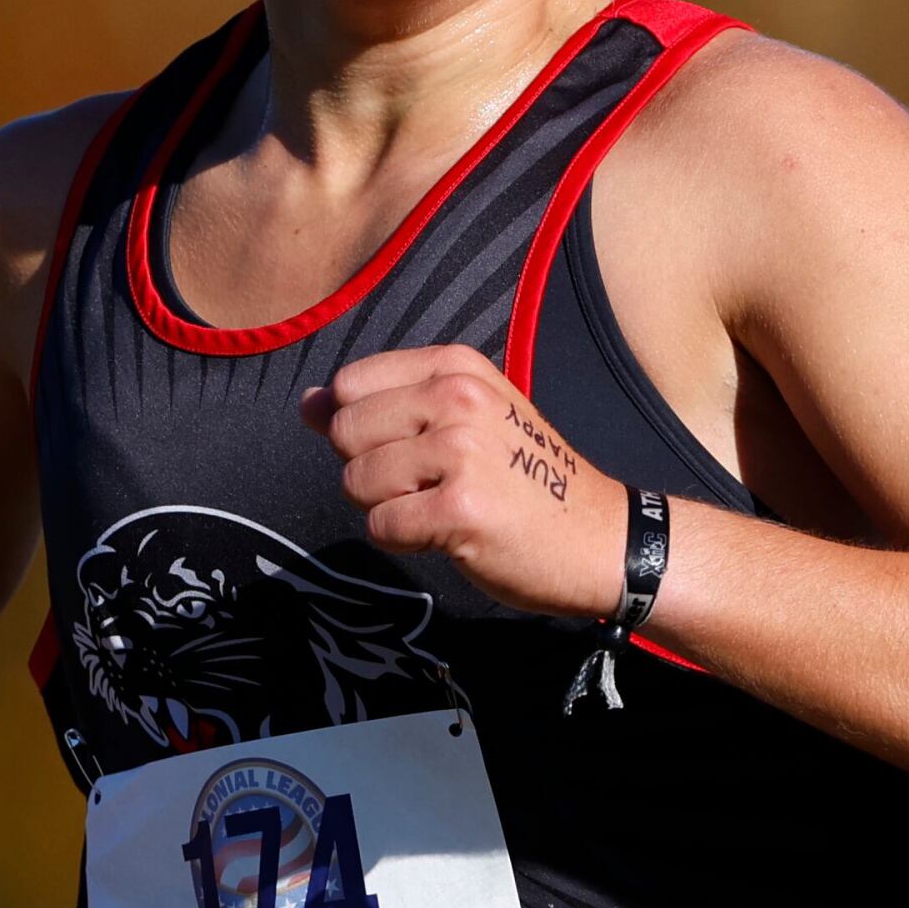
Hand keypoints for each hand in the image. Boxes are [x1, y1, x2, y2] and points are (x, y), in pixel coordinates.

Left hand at [301, 344, 624, 619]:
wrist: (601, 538)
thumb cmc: (526, 481)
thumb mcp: (464, 419)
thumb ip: (383, 404)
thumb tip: (307, 402)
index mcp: (456, 366)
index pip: (349, 384)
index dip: (362, 428)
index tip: (412, 447)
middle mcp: (457, 398)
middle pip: (344, 433)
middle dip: (369, 470)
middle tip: (430, 485)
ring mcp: (460, 452)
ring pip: (357, 482)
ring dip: (388, 508)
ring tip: (443, 508)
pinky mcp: (460, 509)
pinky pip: (381, 526)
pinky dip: (405, 540)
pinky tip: (450, 534)